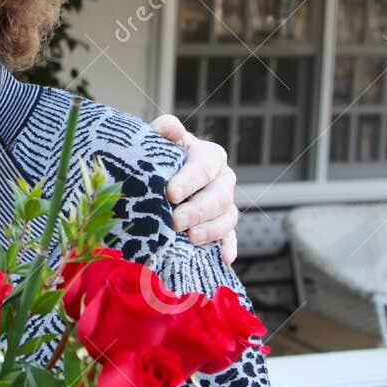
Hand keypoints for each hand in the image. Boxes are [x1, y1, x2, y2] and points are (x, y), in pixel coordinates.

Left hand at [149, 114, 238, 264]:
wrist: (155, 179)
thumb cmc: (155, 157)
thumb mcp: (155, 141)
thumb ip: (163, 131)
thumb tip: (173, 129)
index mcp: (209, 156)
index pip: (206, 166)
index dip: (190, 180)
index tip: (170, 193)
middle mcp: (222, 180)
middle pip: (220, 195)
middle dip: (198, 209)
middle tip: (175, 221)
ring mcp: (224, 204)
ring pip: (228, 217)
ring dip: (211, 229)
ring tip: (190, 238)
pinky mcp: (222, 227)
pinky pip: (231, 237)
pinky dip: (228, 247)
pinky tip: (223, 258)